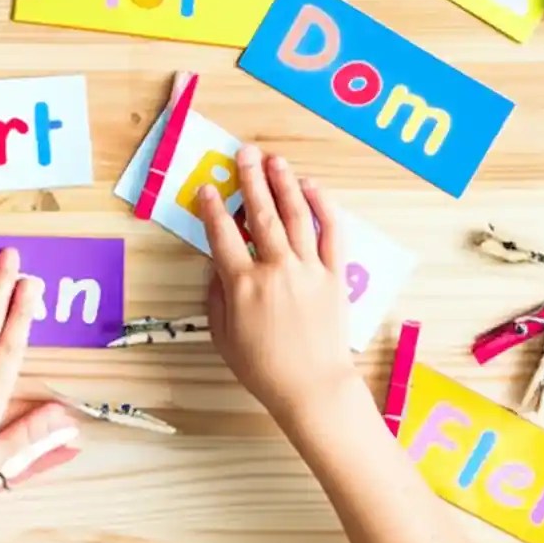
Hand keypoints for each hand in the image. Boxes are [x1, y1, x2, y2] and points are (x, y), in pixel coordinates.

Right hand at [197, 145, 356, 421]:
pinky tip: (311, 188)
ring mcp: (308, 270)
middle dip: (250, 179)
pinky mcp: (334, 275)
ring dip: (283, 183)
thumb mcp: (223, 337)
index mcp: (243, 285)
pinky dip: (322, 206)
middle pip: (260, 214)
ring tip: (274, 161)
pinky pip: (331, 232)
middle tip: (243, 153)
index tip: (209, 188)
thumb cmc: (264, 369)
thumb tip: (217, 265)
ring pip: (295, 215)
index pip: (222, 235)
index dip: (212, 208)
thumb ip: (216, 296)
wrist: (313, 388)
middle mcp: (275, 269)